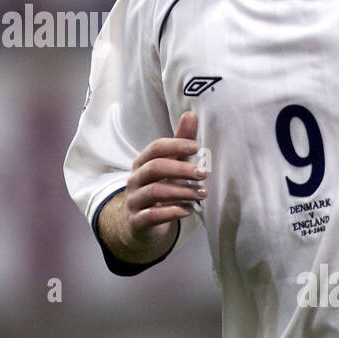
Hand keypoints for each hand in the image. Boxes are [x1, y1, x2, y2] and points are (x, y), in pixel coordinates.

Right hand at [125, 110, 206, 242]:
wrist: (140, 224)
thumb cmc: (160, 188)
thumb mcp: (170, 165)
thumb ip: (180, 142)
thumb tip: (191, 113)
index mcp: (142, 162)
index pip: (155, 148)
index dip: (175, 145)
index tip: (197, 148)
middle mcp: (135, 179)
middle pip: (155, 168)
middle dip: (181, 169)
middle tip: (204, 173)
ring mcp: (134, 200)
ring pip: (155, 192)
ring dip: (182, 191)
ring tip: (203, 194)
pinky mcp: (137, 221)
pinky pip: (152, 215)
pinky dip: (172, 212)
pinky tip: (189, 210)